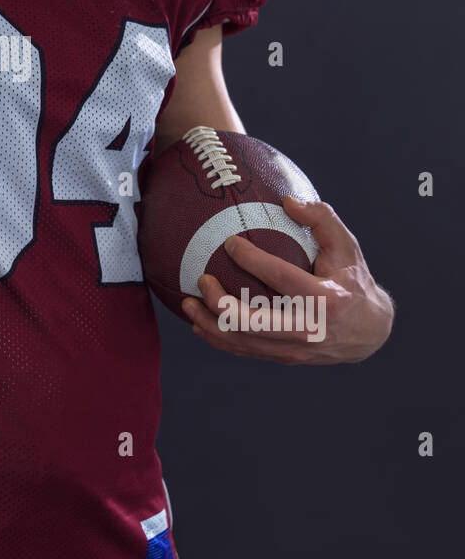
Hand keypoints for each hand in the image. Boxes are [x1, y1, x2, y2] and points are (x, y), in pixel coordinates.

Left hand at [180, 195, 394, 364]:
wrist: (370, 331)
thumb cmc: (353, 278)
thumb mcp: (347, 246)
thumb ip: (321, 218)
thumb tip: (287, 200)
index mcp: (325, 298)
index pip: (280, 278)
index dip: (251, 259)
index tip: (229, 242)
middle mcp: (308, 328)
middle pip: (253, 321)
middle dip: (220, 302)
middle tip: (202, 279)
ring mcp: (295, 348)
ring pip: (243, 341)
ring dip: (210, 323)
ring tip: (188, 303)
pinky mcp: (285, 358)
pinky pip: (245, 351)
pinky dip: (219, 339)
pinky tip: (200, 323)